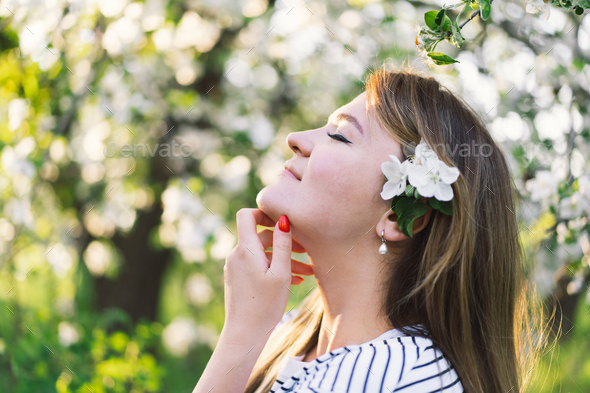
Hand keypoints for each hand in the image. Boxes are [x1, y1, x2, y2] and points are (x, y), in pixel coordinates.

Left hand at [222, 209, 313, 335]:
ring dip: (284, 258)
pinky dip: (274, 268)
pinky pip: (257, 266)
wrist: (245, 334)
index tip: (282, 220)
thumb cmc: (265, 305)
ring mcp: (236, 267)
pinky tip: (294, 280)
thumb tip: (283, 219)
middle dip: (284, 241)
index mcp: (245, 250)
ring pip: (262, 254)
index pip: (246, 215)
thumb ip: (282, 244)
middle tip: (306, 251)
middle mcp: (236, 255)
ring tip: (308, 271)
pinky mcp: (238, 279)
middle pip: (260, 236)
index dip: (263, 213)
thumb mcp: (281, 273)